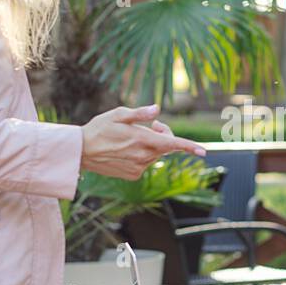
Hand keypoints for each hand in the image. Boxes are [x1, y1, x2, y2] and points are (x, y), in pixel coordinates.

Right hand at [79, 104, 204, 178]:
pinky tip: (125, 150)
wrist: (81, 152)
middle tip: (151, 124)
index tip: (204, 151)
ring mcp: (138, 167)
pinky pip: (146, 162)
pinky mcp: (133, 175)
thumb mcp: (118, 115)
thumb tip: (157, 109)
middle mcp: (143, 156)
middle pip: (166, 146)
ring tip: (132, 137)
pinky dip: (142, 154)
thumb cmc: (99, 128)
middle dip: (163, 134)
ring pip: (156, 154)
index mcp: (142, 140)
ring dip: (152, 145)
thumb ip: (140, 113)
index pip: (172, 144)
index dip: (189, 146)